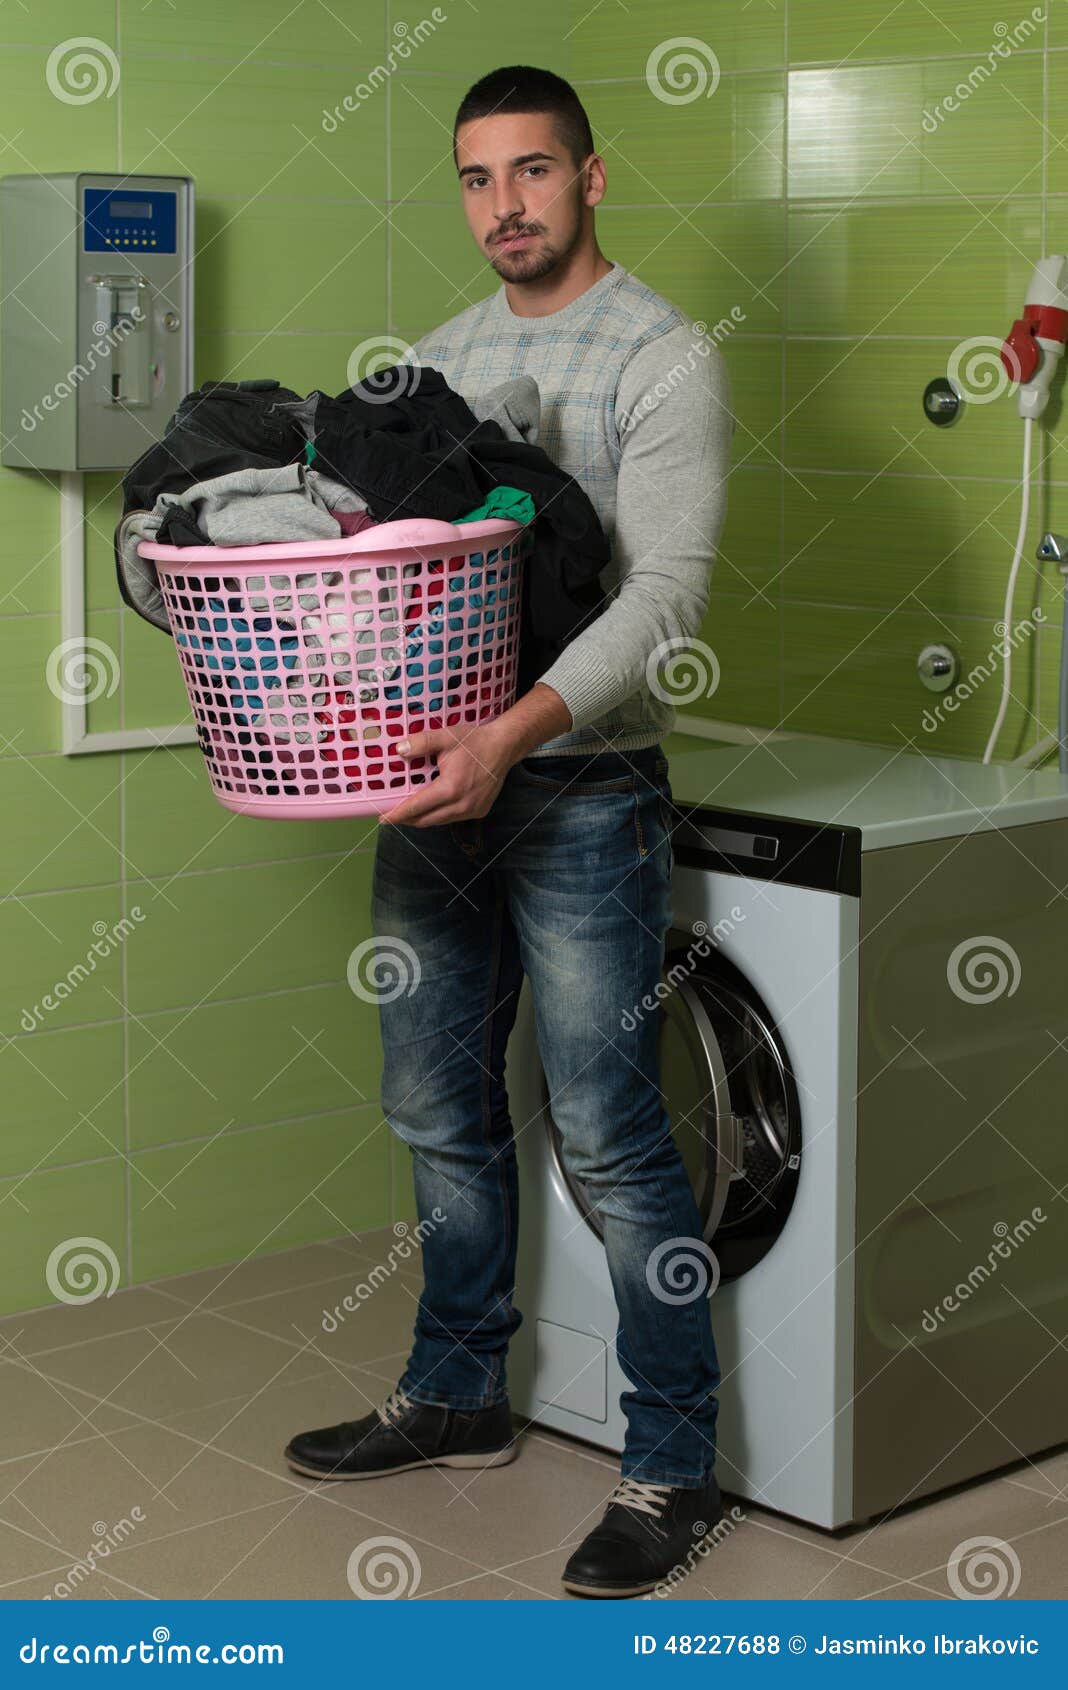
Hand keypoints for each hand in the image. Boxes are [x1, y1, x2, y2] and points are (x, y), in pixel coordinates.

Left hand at [380, 721, 516, 826]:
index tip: (383, 819)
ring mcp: (472, 811)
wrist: (503, 747)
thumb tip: (399, 750)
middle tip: (391, 816)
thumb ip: (421, 743)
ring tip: (408, 813)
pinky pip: (452, 818)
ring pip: (439, 821)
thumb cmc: (474, 741)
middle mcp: (462, 805)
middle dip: (407, 820)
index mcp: (451, 789)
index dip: (398, 814)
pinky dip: (438, 815)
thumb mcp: (446, 737)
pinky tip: (431, 807)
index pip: (418, 807)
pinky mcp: (479, 811)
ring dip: (422, 818)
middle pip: (426, 820)